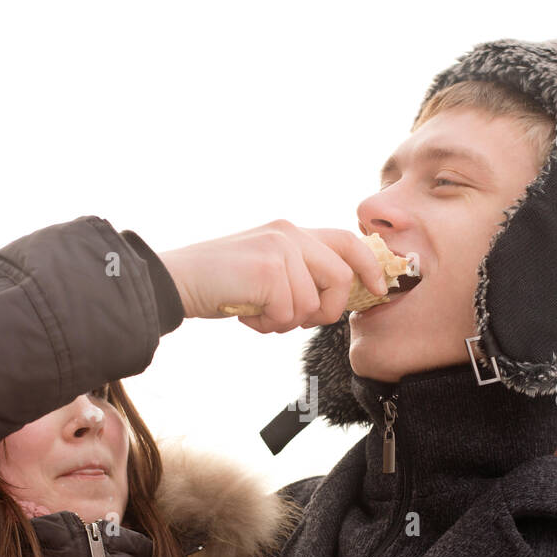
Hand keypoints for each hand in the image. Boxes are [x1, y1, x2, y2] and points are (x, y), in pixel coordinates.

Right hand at [157, 220, 387, 332]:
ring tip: (258, 314)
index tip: (379, 290)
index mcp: (291, 231)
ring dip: (285, 322)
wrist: (177, 280)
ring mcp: (279, 249)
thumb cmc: (220, 283)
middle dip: (326, 309)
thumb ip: (298, 273)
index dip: (369, 266)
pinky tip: (246, 314)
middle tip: (298, 320)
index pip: (347, 241)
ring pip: (310, 303)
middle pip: (339, 277)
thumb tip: (333, 300)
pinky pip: (287, 313)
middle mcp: (289, 233)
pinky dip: (267, 325)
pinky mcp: (268, 270)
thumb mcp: (266, 268)